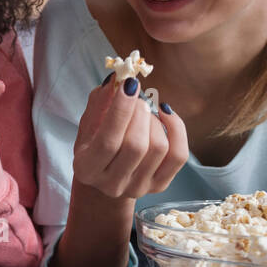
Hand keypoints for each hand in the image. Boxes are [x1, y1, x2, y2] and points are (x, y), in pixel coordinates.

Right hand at [72, 74, 186, 198]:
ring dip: (154, 120)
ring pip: (158, 147)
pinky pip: (178, 155)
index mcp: (87, 169)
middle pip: (136, 146)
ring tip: (144, 111)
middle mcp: (112, 184)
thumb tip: (117, 79)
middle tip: (137, 98)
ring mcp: (138, 187)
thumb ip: (100, 102)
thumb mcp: (89, 124)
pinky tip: (165, 115)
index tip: (130, 84)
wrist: (106, 175)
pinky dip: (176, 128)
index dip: (121, 110)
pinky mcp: (160, 185)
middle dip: (140, 112)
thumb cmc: (95, 144)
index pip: (108, 141)